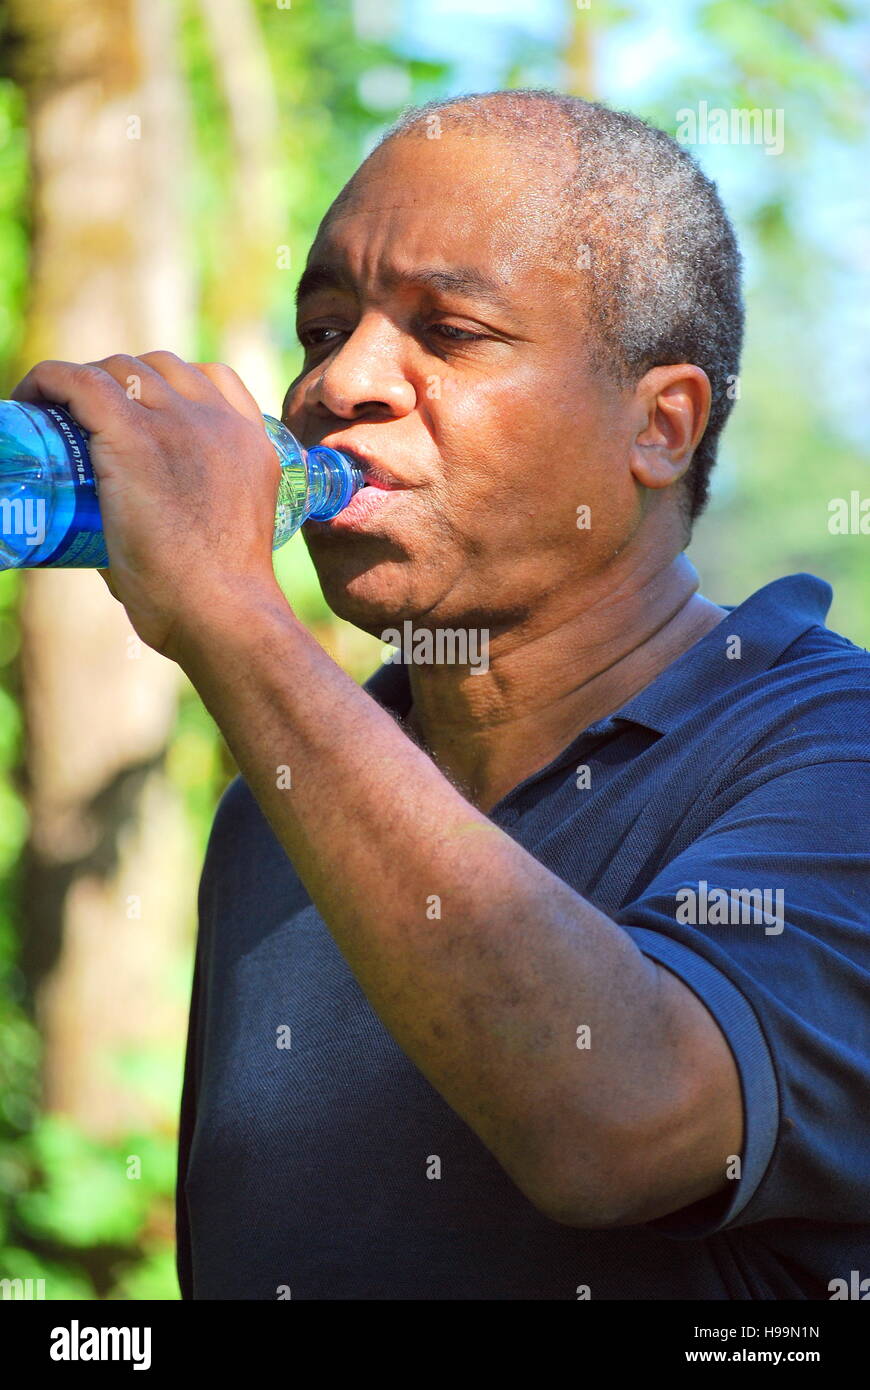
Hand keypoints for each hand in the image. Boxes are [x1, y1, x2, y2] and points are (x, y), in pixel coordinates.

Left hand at [11, 352, 282, 659]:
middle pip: (159, 366)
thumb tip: (112, 530)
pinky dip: (48, 382)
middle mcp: (218, 422)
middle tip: (88, 422)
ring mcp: (177, 425)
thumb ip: (189, 516)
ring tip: (58, 416)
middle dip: (121, 382)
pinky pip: (78, 382)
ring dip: (86, 383)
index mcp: (251, 443)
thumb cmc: (221, 605)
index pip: (212, 378)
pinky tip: (29, 399)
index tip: (140, 413)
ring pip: (118, 368)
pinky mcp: (133, 438)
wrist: (225, 614)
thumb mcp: (223, 539)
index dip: (169, 386)